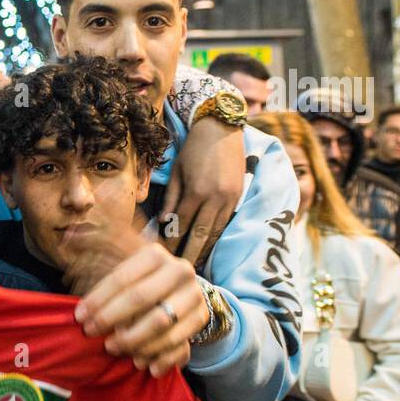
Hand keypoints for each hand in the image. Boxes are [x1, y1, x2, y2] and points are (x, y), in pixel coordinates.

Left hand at [67, 218, 208, 376]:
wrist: (184, 291)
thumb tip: (69, 236)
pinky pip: (179, 344)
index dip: (98, 300)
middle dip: (112, 319)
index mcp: (155, 255)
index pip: (122, 279)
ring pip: (161, 324)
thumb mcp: (124, 263)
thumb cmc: (142, 281)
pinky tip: (143, 365)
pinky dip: (159, 358)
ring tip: (114, 349)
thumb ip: (99, 248)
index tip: (80, 318)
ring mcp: (194, 296)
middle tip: (93, 334)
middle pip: (140, 300)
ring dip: (134, 341)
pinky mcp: (201, 320)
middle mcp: (179, 271)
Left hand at [161, 117, 244, 265]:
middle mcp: (215, 198)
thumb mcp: (176, 171)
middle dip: (189, 255)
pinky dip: (216, 238)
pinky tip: (207, 248)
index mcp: (196, 192)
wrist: (222, 128)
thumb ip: (170, 199)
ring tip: (193, 267)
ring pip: (216, 233)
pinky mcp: (238, 198)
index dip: (170, 243)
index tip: (161, 258)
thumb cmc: (192, 148)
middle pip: (200, 236)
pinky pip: (225, 224)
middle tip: (178, 272)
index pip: (180, 226)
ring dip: (204, 251)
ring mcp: (229, 199)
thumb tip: (163, 224)